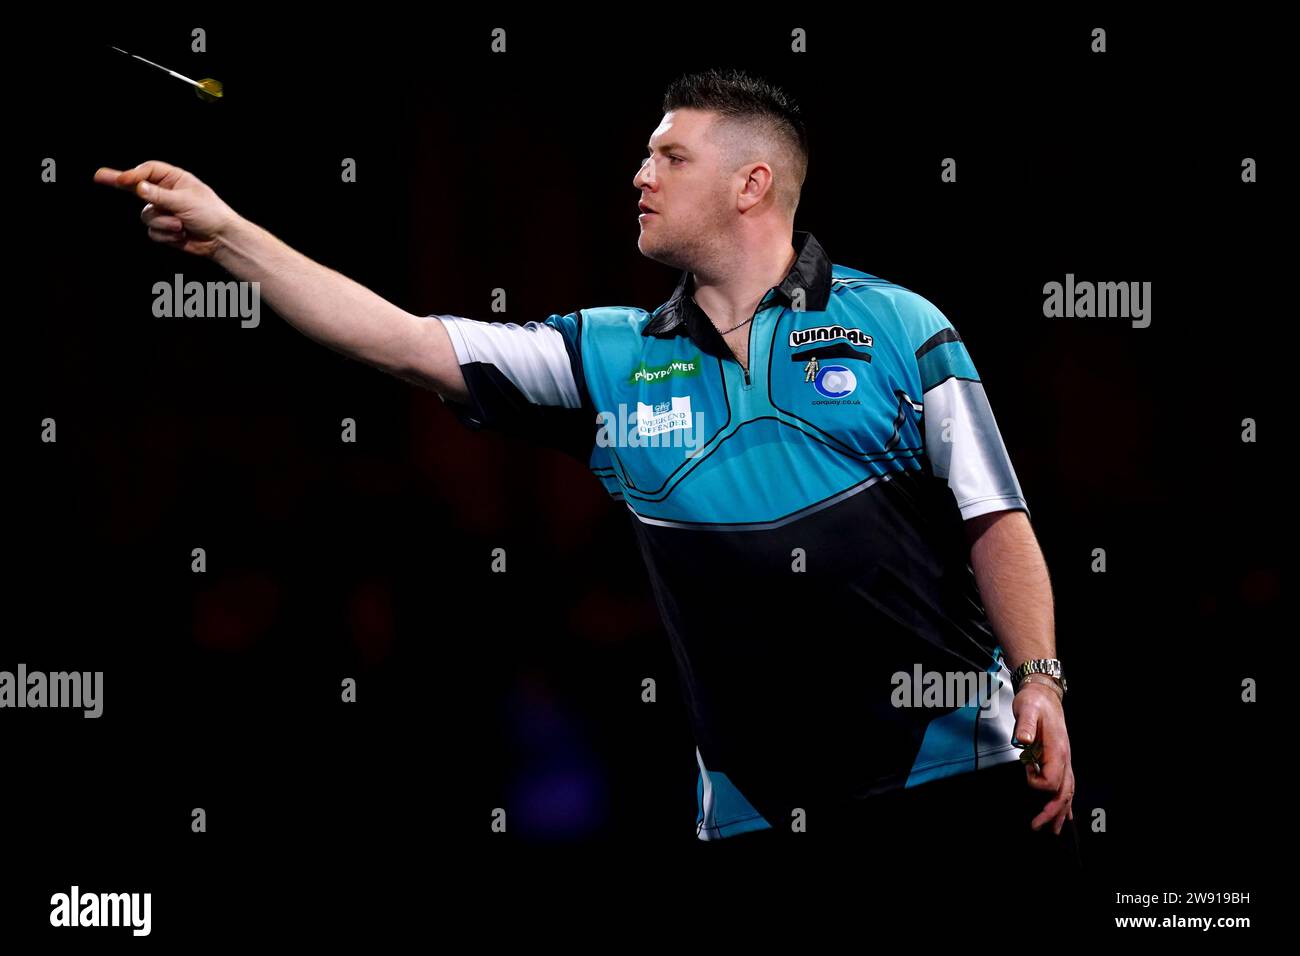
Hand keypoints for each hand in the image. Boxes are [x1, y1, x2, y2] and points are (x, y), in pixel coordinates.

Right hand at [93, 160, 239, 257]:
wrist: (221, 239)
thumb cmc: (210, 214)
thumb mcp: (185, 201)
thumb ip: (159, 195)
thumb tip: (137, 186)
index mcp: (174, 179)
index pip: (147, 172)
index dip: (133, 176)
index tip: (122, 180)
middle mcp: (165, 193)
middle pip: (136, 188)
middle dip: (120, 183)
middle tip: (98, 176)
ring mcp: (162, 211)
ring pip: (146, 215)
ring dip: (163, 223)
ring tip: (182, 225)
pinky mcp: (163, 229)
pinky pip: (152, 231)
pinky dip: (166, 235)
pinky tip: (182, 235)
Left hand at [1011, 681, 1074, 834]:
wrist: (1044, 695)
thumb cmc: (1034, 702)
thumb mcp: (1026, 709)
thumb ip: (1024, 725)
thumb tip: (1023, 740)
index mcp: (1057, 750)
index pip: (1051, 780)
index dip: (1036, 782)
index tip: (1025, 767)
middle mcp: (1065, 758)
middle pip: (1063, 793)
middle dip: (1051, 812)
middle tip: (1037, 826)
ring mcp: (1065, 760)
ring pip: (1067, 793)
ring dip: (1060, 812)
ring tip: (1054, 830)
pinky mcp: (1061, 760)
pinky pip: (1067, 786)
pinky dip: (1065, 802)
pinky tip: (1066, 815)